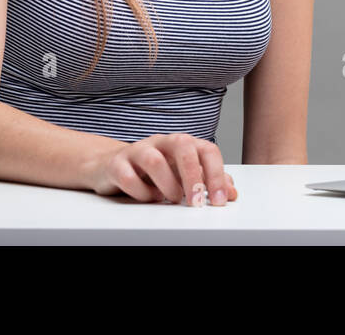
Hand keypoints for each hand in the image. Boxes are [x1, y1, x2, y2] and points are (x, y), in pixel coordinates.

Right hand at [90, 133, 238, 204]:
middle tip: (196, 203)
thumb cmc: (154, 170)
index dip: (217, 175)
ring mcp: (138, 150)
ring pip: (154, 160)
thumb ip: (208, 180)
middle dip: (193, 177)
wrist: (113, 165)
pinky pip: (129, 177)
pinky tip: (148, 198)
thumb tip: (231, 192)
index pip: (207, 150)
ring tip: (172, 199)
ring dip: (167, 184)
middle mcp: (162, 142)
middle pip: (183, 147)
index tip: (220, 200)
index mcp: (183, 143)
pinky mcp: (117, 165)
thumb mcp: (184, 174)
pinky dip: (141, 192)